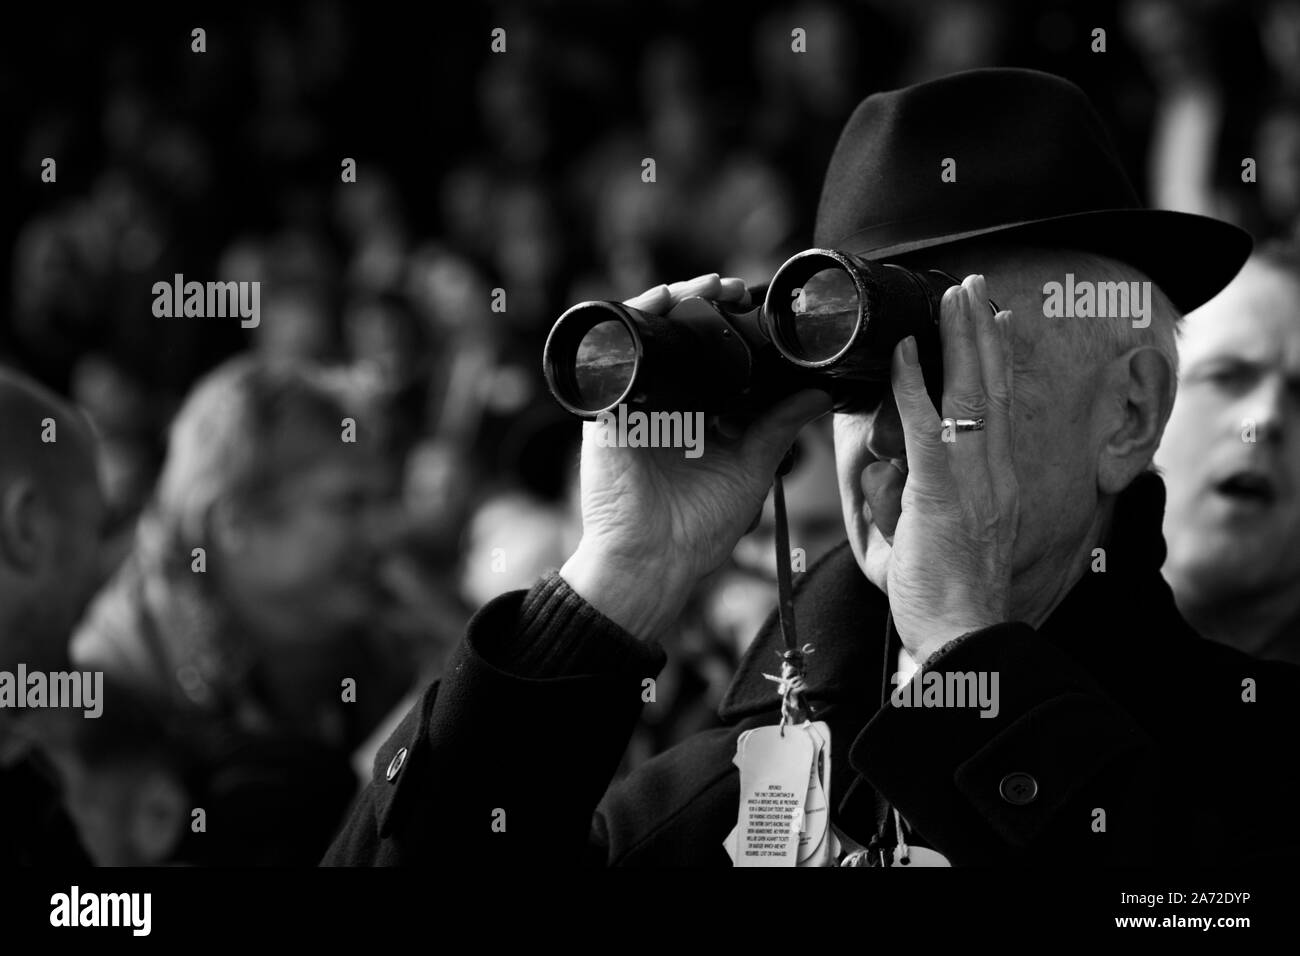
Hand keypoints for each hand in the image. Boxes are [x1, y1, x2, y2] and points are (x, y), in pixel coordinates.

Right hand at [561, 273, 831, 640]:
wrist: (651, 559)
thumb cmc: (699, 528)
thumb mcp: (752, 467)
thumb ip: (780, 426)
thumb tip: (818, 391)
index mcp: (700, 414)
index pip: (713, 355)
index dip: (731, 326)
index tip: (754, 305)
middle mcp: (667, 401)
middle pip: (681, 334)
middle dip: (704, 303)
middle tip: (732, 289)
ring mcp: (636, 400)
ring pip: (650, 333)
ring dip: (674, 301)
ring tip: (705, 288)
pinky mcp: (608, 407)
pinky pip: (615, 351)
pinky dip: (634, 319)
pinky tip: (661, 302)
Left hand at [885, 274, 1018, 662]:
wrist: (965, 639)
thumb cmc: (949, 598)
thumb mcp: (945, 540)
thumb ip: (926, 504)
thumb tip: (893, 482)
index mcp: (999, 484)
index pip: (998, 410)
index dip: (995, 363)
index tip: (993, 324)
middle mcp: (996, 475)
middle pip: (992, 389)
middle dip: (984, 334)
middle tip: (976, 289)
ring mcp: (974, 483)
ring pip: (969, 397)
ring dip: (959, 341)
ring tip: (953, 298)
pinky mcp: (943, 496)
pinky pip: (927, 429)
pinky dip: (914, 386)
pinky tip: (904, 353)